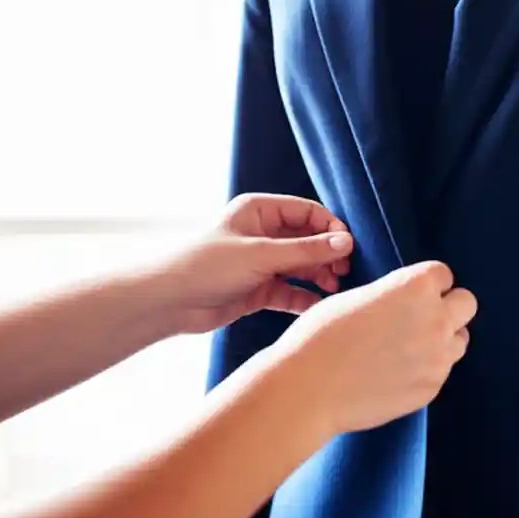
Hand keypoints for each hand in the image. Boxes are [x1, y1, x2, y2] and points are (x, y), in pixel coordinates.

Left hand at [149, 194, 353, 334]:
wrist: (170, 302)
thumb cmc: (208, 266)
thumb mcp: (261, 254)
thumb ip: (306, 250)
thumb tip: (347, 243)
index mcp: (260, 211)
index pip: (307, 212)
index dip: (330, 228)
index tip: (348, 247)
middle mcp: (263, 234)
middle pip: (308, 240)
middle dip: (327, 255)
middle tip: (343, 272)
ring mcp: (262, 263)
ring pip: (301, 266)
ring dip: (319, 276)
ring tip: (333, 289)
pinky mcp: (259, 289)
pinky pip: (290, 291)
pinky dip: (305, 297)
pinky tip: (318, 306)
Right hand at [274, 261, 476, 434]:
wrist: (308, 389)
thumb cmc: (321, 336)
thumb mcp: (358, 297)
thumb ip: (394, 296)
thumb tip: (405, 302)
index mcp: (415, 287)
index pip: (444, 275)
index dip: (427, 284)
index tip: (412, 295)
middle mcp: (436, 319)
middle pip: (467, 304)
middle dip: (448, 307)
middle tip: (420, 319)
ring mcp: (438, 357)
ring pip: (460, 340)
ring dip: (443, 340)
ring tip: (409, 348)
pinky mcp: (431, 388)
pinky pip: (441, 371)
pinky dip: (426, 369)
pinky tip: (397, 372)